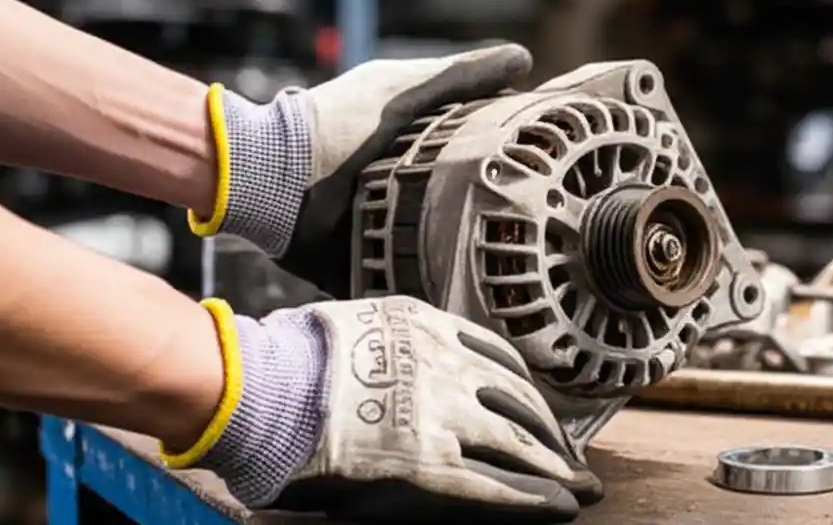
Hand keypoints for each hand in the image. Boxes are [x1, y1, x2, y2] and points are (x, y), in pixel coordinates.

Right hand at [169, 296, 601, 523]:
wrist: (257, 389)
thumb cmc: (289, 360)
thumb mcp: (357, 325)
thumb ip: (397, 340)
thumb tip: (409, 358)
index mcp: (429, 327)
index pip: (502, 360)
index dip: (528, 392)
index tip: (543, 411)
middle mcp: (446, 365)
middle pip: (519, 401)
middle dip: (552, 433)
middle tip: (575, 457)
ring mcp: (442, 415)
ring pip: (518, 441)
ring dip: (553, 466)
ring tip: (576, 486)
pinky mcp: (430, 463)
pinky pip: (496, 481)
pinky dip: (532, 496)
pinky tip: (558, 506)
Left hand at [188, 43, 531, 291]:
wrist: (268, 174)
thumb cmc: (333, 121)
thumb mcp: (400, 87)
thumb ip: (458, 74)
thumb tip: (525, 57)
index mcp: (418, 161)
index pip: (479, 172)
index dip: (513, 179)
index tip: (551, 190)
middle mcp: (405, 202)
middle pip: (465, 222)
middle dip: (495, 236)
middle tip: (538, 252)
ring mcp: (382, 241)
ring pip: (439, 263)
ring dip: (466, 274)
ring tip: (510, 290)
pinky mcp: (359, 275)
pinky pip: (401, 294)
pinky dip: (423, 302)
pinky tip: (461, 311)